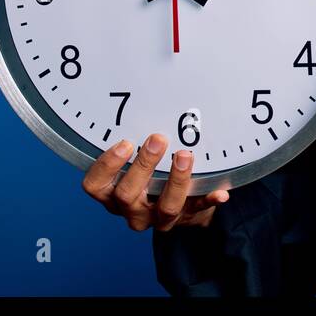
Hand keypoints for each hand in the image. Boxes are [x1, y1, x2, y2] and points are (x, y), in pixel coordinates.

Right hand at [81, 133, 228, 230]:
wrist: (178, 202)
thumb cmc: (150, 172)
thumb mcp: (135, 159)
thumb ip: (134, 139)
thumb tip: (149, 97)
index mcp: (112, 193)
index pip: (95, 186)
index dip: (106, 166)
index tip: (125, 143)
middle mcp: (132, 209)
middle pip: (127, 195)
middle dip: (143, 166)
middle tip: (158, 139)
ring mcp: (158, 217)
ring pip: (165, 208)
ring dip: (176, 181)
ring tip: (185, 156)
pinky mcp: (186, 217)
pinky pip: (198, 211)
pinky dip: (208, 200)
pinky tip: (220, 192)